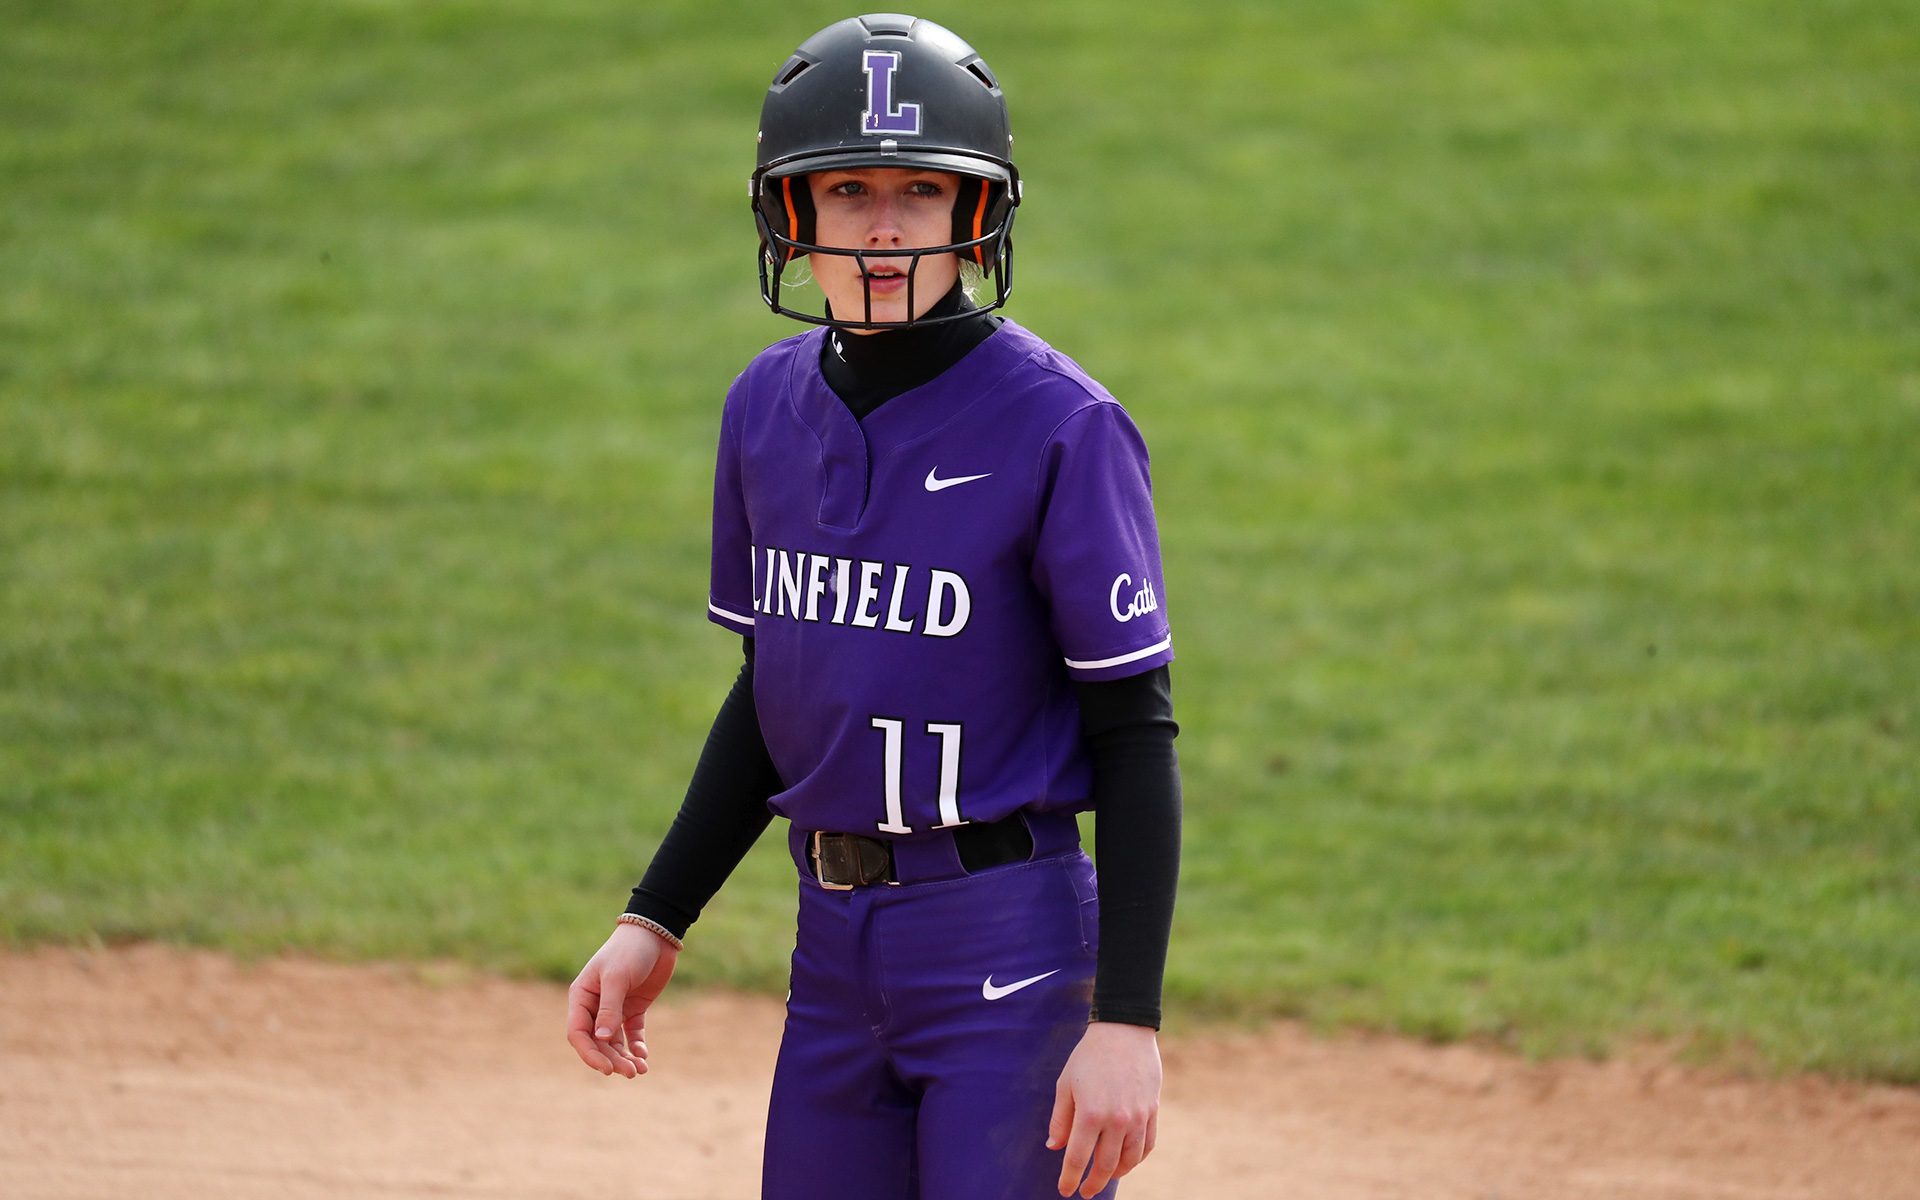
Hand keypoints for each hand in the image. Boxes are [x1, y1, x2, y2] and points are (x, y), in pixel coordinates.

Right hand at [566, 921, 678, 1077]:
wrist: (656, 933)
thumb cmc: (630, 950)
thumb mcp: (617, 978)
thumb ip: (609, 1009)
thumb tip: (602, 1040)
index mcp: (582, 996)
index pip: (578, 1033)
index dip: (590, 1054)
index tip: (606, 1069)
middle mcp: (595, 1005)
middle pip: (598, 1042)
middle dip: (612, 1059)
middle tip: (631, 1073)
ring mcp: (615, 1007)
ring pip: (615, 1041)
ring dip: (624, 1057)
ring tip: (640, 1070)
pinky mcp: (635, 1007)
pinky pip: (632, 1033)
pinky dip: (636, 1046)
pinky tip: (644, 1055)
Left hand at [1046, 1020, 1161, 1196]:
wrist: (1124, 1031)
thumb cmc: (1088, 1057)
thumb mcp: (1066, 1084)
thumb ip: (1060, 1119)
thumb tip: (1054, 1146)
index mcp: (1090, 1113)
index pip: (1078, 1159)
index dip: (1070, 1179)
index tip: (1065, 1191)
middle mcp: (1116, 1120)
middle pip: (1105, 1166)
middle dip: (1093, 1183)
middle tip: (1085, 1191)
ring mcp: (1138, 1117)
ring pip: (1129, 1160)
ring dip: (1116, 1174)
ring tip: (1105, 1177)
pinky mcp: (1152, 1110)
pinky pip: (1147, 1145)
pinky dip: (1137, 1159)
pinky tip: (1126, 1161)